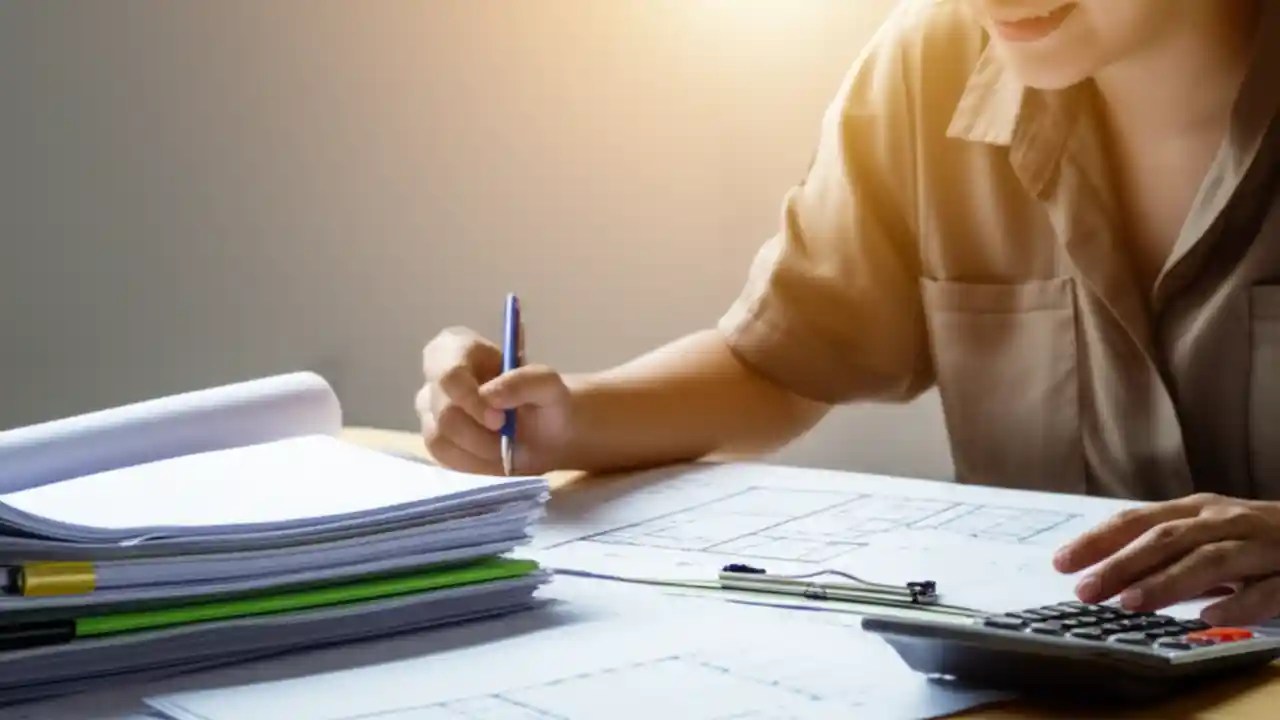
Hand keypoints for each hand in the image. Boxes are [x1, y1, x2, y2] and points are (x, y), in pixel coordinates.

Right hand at [417, 327, 574, 475]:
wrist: (547, 435)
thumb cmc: (545, 402)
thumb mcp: (549, 386)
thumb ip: (525, 381)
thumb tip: (489, 397)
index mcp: (459, 348)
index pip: (447, 371)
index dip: (467, 397)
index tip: (499, 419)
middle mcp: (437, 376)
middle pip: (443, 410)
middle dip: (480, 433)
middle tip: (509, 439)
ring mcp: (430, 409)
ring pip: (439, 437)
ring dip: (479, 449)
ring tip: (506, 446)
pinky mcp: (434, 438)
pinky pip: (442, 456)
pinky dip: (473, 462)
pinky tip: (493, 456)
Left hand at [1054, 493, 1279, 625]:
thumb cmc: (1256, 537)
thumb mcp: (1206, 534)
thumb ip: (1164, 550)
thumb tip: (1105, 573)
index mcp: (1198, 510)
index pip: (1138, 520)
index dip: (1098, 540)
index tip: (1061, 562)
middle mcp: (1226, 521)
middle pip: (1167, 539)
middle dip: (1122, 564)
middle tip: (1086, 590)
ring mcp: (1262, 546)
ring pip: (1210, 560)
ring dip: (1168, 581)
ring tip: (1130, 603)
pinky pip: (1268, 590)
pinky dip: (1238, 603)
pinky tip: (1210, 618)